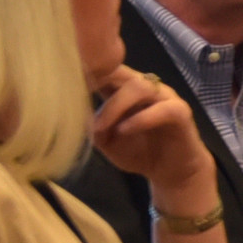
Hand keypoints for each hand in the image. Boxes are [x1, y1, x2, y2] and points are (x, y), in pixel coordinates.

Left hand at [88, 69, 217, 202]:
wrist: (170, 171)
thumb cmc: (139, 152)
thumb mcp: (107, 142)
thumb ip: (95, 128)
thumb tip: (82, 119)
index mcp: (126, 90)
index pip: (105, 71)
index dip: (86, 74)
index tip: (61, 85)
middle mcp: (147, 87)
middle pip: (120, 72)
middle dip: (98, 82)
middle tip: (75, 98)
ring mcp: (165, 97)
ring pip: (140, 87)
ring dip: (116, 106)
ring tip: (102, 128)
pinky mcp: (180, 112)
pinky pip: (162, 109)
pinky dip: (141, 119)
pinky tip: (124, 131)